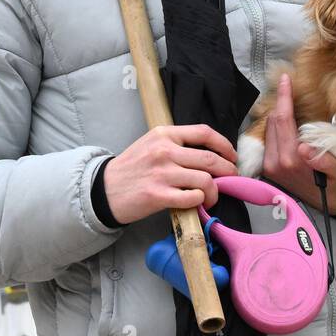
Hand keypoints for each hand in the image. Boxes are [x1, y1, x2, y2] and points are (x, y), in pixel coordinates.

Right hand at [103, 123, 238, 224]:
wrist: (104, 190)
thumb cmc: (132, 167)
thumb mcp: (152, 143)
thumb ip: (177, 144)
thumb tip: (210, 154)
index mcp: (165, 134)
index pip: (204, 133)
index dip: (224, 145)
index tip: (231, 156)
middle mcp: (164, 151)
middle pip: (210, 159)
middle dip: (227, 171)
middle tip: (230, 178)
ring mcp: (161, 173)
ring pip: (204, 180)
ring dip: (214, 191)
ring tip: (211, 196)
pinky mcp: (157, 195)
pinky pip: (191, 197)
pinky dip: (199, 200)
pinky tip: (196, 201)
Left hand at [263, 74, 335, 214]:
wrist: (332, 207)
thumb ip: (324, 160)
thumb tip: (305, 146)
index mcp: (292, 161)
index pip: (282, 120)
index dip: (284, 97)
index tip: (285, 79)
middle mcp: (276, 163)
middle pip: (272, 121)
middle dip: (280, 101)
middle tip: (290, 85)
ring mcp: (270, 166)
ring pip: (268, 128)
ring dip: (278, 112)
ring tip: (291, 100)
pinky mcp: (270, 168)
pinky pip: (269, 138)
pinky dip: (277, 125)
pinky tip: (289, 119)